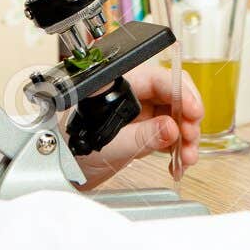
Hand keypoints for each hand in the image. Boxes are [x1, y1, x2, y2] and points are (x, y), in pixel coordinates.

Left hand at [71, 61, 202, 188]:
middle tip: (191, 138)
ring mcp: (136, 111)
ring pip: (174, 115)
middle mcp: (129, 94)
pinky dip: (177, 146)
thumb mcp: (107, 146)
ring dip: (186, 136)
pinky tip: (178, 161)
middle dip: (187, 118)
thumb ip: (140, 137)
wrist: (56, 171)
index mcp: (116, 85)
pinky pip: (167, 132)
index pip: (158, 78)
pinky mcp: (139, 128)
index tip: (194, 112)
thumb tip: (170, 129)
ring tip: (187, 156)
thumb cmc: (65, 149)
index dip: (181, 93)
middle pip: (172, 95)